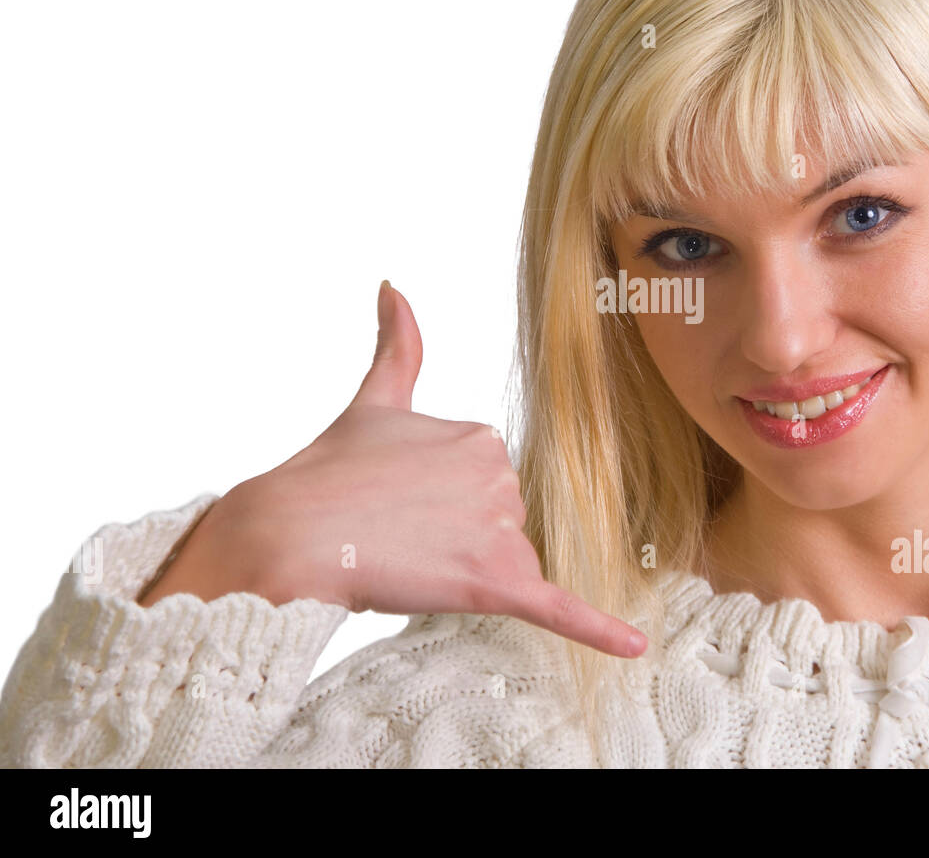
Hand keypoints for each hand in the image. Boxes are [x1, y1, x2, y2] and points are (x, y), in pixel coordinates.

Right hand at [139, 281, 646, 659]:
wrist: (289, 533)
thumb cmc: (327, 473)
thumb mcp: (372, 400)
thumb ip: (398, 344)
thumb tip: (393, 286)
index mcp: (483, 435)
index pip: (486, 489)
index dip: (441, 509)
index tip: (399, 506)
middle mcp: (500, 475)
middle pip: (501, 528)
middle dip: (456, 542)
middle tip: (398, 538)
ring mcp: (500, 529)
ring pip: (508, 567)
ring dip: (467, 576)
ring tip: (411, 564)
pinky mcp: (498, 582)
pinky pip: (559, 609)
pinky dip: (598, 630)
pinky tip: (634, 648)